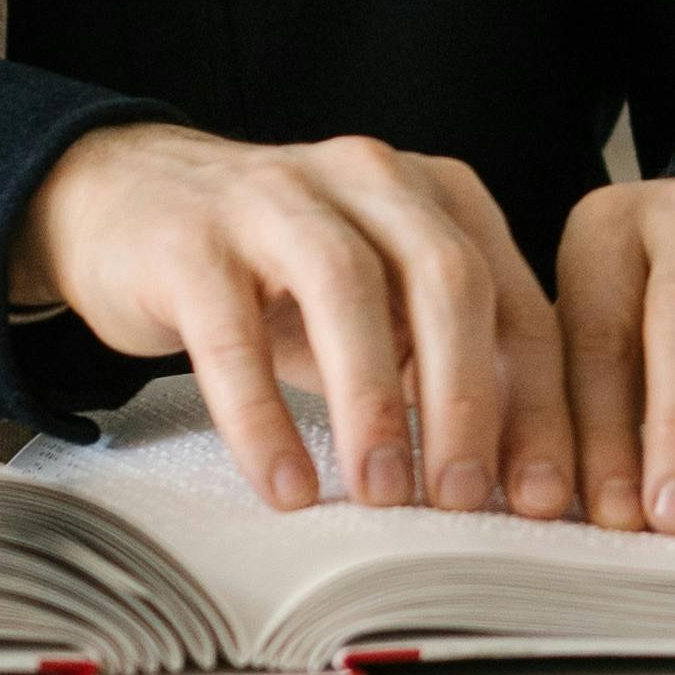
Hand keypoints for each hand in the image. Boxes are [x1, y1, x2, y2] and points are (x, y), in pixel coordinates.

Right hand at [28, 126, 573, 522]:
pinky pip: (231, 332)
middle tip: (463, 498)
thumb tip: (517, 480)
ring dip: (371, 402)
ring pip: (346, 287)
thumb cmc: (277, 273)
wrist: (129, 201)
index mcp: (434, 194)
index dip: (539, 402)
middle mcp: (366, 177)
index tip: (544, 495)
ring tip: (381, 495)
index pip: (513, 300)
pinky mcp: (189, 240)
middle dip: (467, 397)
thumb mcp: (378, 306)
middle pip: (446, 278)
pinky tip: (285, 485)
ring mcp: (274, 199)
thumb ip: (444, 363)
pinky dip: (262, 416)